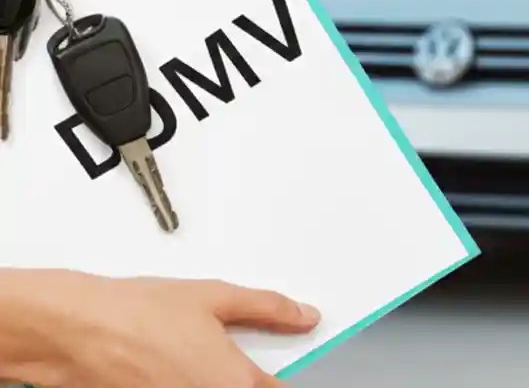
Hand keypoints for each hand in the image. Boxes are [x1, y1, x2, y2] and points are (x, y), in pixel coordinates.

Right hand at [0, 269, 320, 387]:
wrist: (76, 330)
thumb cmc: (136, 314)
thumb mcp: (215, 297)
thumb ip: (268, 308)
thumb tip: (303, 316)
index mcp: (235, 382)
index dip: (282, 382)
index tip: (278, 375)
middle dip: (248, 383)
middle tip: (228, 363)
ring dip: (215, 384)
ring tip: (192, 363)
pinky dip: (187, 387)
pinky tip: (171, 371)